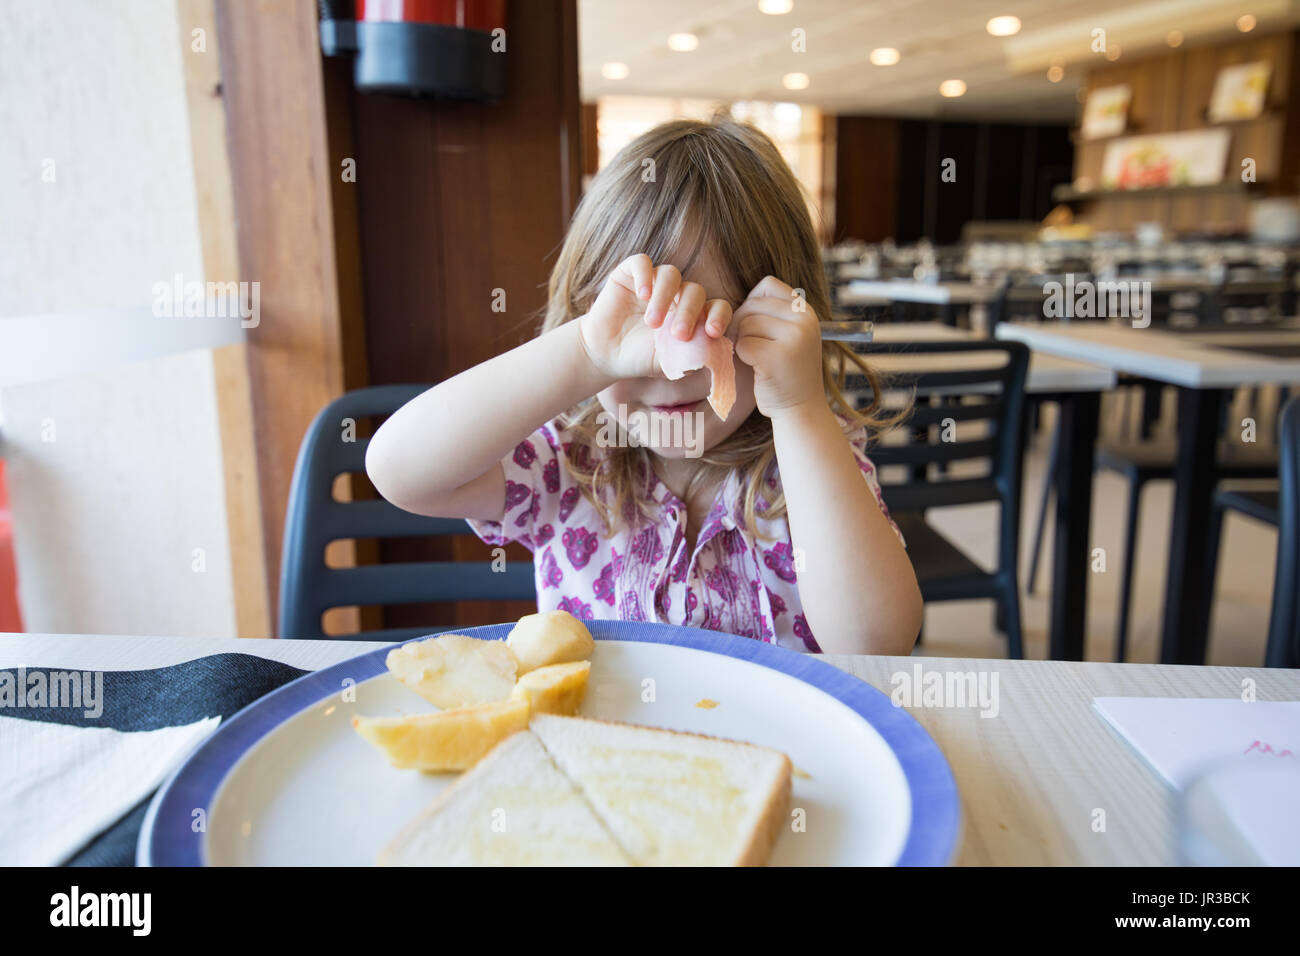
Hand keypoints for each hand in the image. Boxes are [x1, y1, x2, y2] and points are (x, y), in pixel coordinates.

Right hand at [578, 254, 732, 379]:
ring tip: (652, 323)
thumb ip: (691, 357)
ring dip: (664, 298)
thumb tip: (711, 359)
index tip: (712, 332)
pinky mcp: (629, 274)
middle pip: (695, 290)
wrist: (605, 355)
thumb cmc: (641, 358)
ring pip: (671, 274)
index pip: (717, 306)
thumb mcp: (670, 362)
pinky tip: (642, 295)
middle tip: (677, 334)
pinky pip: (642, 262)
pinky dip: (645, 276)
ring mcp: (654, 282)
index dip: (719, 316)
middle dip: (689, 312)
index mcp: (693, 314)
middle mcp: (677, 295)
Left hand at [733, 276, 825, 418]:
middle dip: (743, 325)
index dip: (753, 303)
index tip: (757, 326)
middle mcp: (804, 320)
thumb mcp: (787, 334)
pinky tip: (759, 369)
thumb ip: (770, 312)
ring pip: (746, 324)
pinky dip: (743, 357)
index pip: (768, 285)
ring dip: (744, 343)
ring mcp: (794, 337)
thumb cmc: (785, 370)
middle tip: (755, 348)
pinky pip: (743, 344)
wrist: (800, 409)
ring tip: (761, 359)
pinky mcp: (776, 356)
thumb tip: (730, 303)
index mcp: (806, 311)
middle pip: (752, 305)